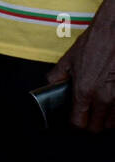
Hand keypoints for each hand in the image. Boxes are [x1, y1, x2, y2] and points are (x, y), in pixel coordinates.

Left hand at [46, 14, 114, 132]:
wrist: (113, 33)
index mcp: (84, 91)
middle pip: (97, 128)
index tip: (75, 119)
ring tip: (100, 108)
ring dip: (106, 119)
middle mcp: (103, 98)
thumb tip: (52, 87)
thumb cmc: (93, 44)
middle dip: (91, 124)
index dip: (75, 123)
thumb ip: (58, 76)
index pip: (79, 123)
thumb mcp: (69, 59)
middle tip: (88, 115)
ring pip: (113, 123)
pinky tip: (112, 101)